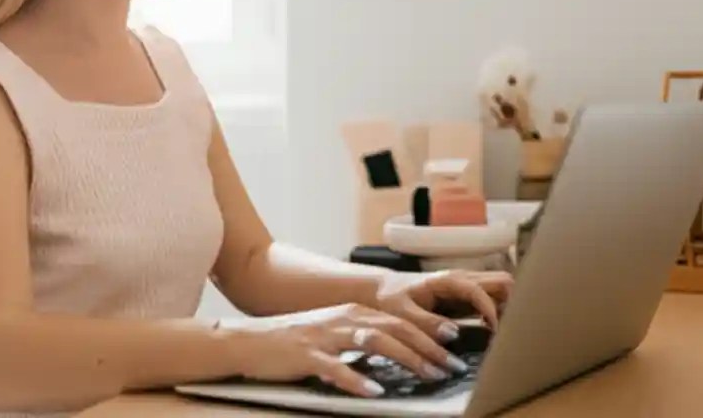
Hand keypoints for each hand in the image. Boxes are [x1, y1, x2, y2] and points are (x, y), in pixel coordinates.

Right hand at [225, 303, 468, 397]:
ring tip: (428, 375)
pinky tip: (375, 390)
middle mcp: (343, 319)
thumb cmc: (293, 342)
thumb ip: (362, 338)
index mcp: (352, 312)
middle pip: (395, 329)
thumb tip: (396, 351)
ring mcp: (325, 335)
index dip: (429, 334)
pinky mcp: (307, 355)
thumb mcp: (333, 333)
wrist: (248, 341)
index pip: (400, 321)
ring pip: (374, 342)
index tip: (453, 348)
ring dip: (406, 359)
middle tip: (452, 366)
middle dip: (428, 347)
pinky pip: (336, 368)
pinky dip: (358, 378)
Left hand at [371, 269, 512, 337]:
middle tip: (506, 331)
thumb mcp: (402, 313)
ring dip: (509, 306)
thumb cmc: (390, 299)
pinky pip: (493, 295)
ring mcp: (467, 283)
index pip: (480, 290)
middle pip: (502, 281)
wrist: (382, 288)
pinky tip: (493, 329)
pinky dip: (501, 309)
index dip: (491, 310)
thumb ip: (425, 323)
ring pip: (501, 286)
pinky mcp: (467, 292)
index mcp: (448, 280)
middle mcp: (462, 277)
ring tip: (503, 332)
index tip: (494, 333)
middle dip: (512, 303)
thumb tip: (453, 333)